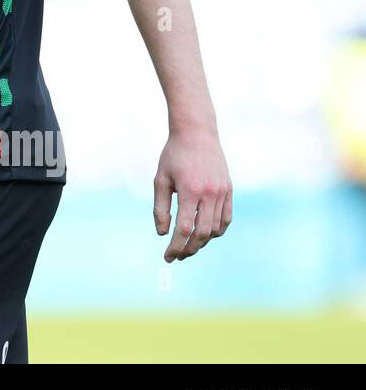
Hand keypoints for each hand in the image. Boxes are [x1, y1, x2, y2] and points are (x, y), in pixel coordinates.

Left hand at [154, 126, 231, 261]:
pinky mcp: (229, 190)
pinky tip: (205, 234)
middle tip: (178, 256)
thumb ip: (161, 208)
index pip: (184, 228)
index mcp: (189, 190)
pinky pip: (226, 218)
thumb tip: (163, 234)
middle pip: (202, 233)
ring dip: (203, 241)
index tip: (167, 256)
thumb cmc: (174, 156)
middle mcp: (209, 193)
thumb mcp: (160, 179)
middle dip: (189, 249)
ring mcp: (222, 192)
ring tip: (189, 246)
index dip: (176, 246)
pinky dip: (216, 230)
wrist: (197, 133)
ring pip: (216, 228)